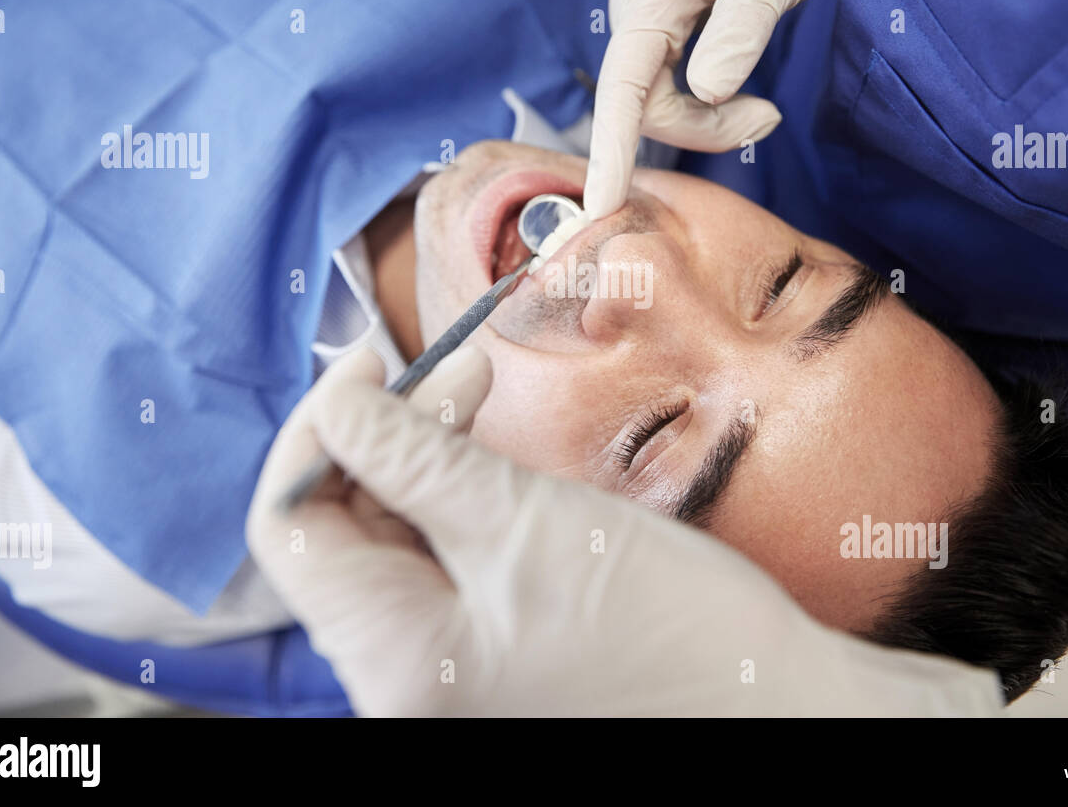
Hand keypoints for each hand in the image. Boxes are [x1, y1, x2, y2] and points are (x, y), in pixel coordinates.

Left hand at [246, 345, 1000, 715]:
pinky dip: (457, 503)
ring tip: (480, 401)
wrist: (775, 706)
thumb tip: (341, 402)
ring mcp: (443, 676)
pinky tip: (494, 460)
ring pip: (392, 545)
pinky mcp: (487, 658)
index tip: (372, 362)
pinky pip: (440, 569)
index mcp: (393, 661)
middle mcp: (399, 682)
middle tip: (458, 372)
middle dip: (383, 436)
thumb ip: (415, 460)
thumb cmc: (673, 630)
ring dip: (423, 462)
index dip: (319, 429)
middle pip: (342, 533)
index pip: (292, 526)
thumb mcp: (528, 522)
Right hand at [584, 0, 834, 218]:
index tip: (601, 206)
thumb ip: (740, 32)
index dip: (611, 149)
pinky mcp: (659, 38)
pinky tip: (748, 102)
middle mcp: (635, 11)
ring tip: (767, 113)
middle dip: (703, 131)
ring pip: (656, 106)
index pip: (621, 85)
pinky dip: (708, 112)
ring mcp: (644, 25)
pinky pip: (667, 95)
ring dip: (710, 125)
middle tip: (769, 120)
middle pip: (642, 106)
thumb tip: (707, 93)